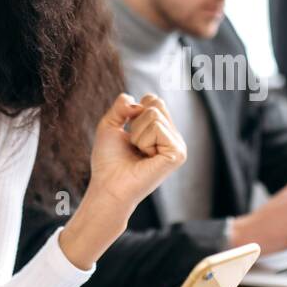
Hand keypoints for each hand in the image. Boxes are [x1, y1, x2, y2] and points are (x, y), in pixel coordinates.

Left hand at [88, 93, 186, 209]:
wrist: (108, 186)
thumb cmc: (108, 161)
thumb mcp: (110, 124)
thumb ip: (121, 105)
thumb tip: (136, 101)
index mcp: (162, 131)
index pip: (153, 99)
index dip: (134, 112)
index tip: (129, 135)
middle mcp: (173, 137)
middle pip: (156, 103)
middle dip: (136, 122)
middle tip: (133, 146)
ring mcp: (178, 146)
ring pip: (154, 114)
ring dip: (137, 134)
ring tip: (138, 153)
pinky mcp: (178, 154)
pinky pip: (157, 127)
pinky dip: (144, 140)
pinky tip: (146, 158)